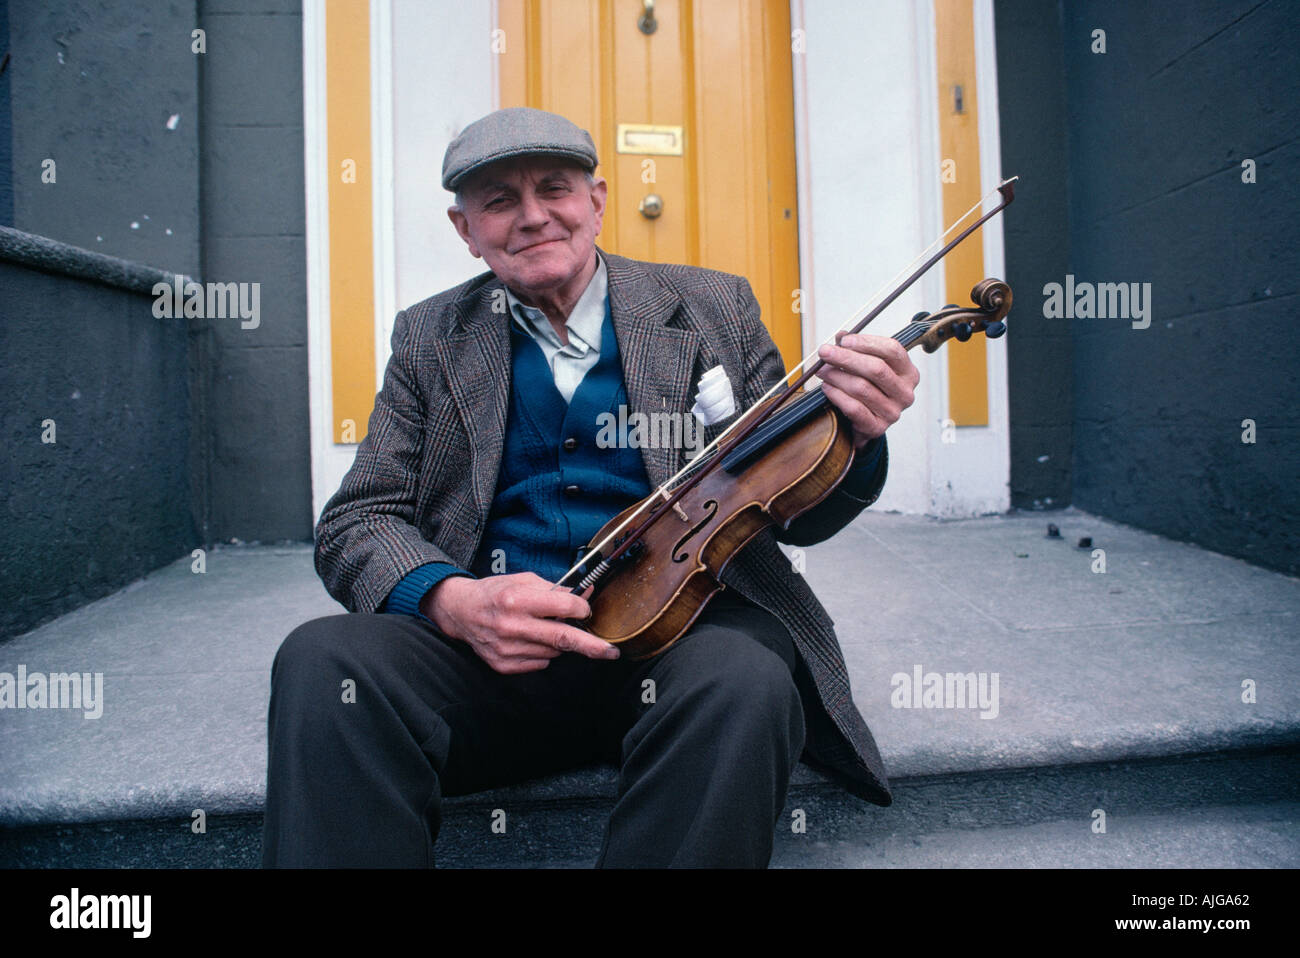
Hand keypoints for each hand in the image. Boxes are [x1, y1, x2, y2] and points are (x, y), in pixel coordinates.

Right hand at [420, 572, 618, 673]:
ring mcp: (507, 648)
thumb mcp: (524, 581)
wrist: (460, 612)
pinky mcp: (504, 664)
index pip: (563, 606)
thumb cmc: (495, 592)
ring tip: (543, 628)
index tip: (585, 608)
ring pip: (553, 651)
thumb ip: (556, 589)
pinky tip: (530, 639)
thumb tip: (586, 593)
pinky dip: (544, 652)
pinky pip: (539, 662)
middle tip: (611, 652)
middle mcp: (512, 625)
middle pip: (563, 638)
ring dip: (560, 642)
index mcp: (517, 600)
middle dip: (592, 646)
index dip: (580, 607)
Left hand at [817, 332, 919, 449]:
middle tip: (825, 352)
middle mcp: (905, 392)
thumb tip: (841, 335)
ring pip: (862, 388)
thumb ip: (855, 349)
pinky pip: (854, 408)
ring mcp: (893, 412)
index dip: (867, 342)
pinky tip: (827, 387)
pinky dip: (837, 395)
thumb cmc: (868, 390)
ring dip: (837, 376)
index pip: (893, 350)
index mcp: (908, 373)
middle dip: (846, 358)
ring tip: (822, 371)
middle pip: (876, 368)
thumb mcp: (866, 368)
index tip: (844, 340)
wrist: (864, 424)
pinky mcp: (877, 427)